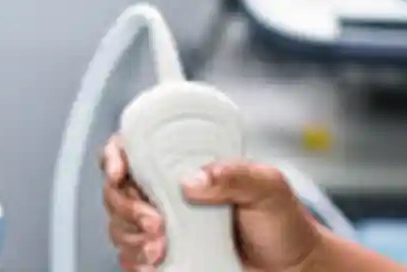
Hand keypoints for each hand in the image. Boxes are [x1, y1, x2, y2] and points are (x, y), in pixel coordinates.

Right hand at [100, 135, 323, 271]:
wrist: (288, 268)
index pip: (139, 147)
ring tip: (162, 250)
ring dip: (132, 238)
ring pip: (119, 224)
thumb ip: (237, 175)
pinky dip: (136, 260)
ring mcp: (165, 222)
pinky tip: (156, 264)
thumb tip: (193, 179)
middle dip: (128, 207)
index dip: (117, 154)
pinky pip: (130, 255)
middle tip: (157, 225)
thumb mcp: (268, 188)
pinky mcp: (164, 253)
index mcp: (191, 162)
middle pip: (119, 189)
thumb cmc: (283, 222)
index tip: (121, 172)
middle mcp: (171, 190)